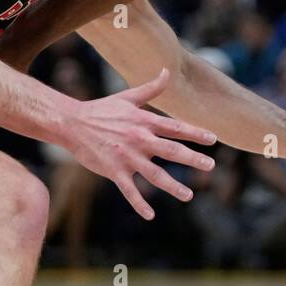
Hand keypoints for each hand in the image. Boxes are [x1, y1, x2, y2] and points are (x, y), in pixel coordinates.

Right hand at [61, 68, 217, 219]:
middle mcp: (139, 139)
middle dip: (192, 159)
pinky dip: (139, 203)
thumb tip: (167, 70)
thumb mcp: (128, 97)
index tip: (213, 139)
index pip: (175, 128)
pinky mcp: (114, 171)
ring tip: (189, 195)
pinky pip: (129, 190)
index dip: (195, 133)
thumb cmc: (102, 109)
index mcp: (144, 121)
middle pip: (171, 151)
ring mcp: (127, 157)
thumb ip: (151, 88)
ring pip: (155, 175)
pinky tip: (150, 215)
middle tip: (210, 166)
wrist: (72, 123)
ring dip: (173, 186)